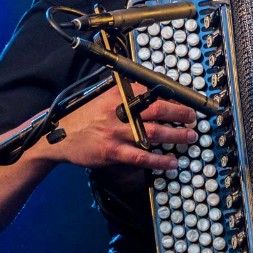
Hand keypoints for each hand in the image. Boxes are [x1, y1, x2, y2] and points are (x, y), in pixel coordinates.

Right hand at [49, 84, 197, 169]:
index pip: (151, 91)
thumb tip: (150, 91)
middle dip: (180, 113)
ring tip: (189, 137)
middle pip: (157, 109)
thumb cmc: (85, 117)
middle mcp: (118, 110)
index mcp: (117, 94)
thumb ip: (124, 93)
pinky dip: (159, 160)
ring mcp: (116, 132)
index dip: (173, 96)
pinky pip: (141, 156)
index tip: (186, 101)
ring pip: (153, 133)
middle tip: (192, 118)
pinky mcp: (112, 152)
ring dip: (176, 135)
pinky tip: (171, 162)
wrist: (60, 137)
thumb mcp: (103, 97)